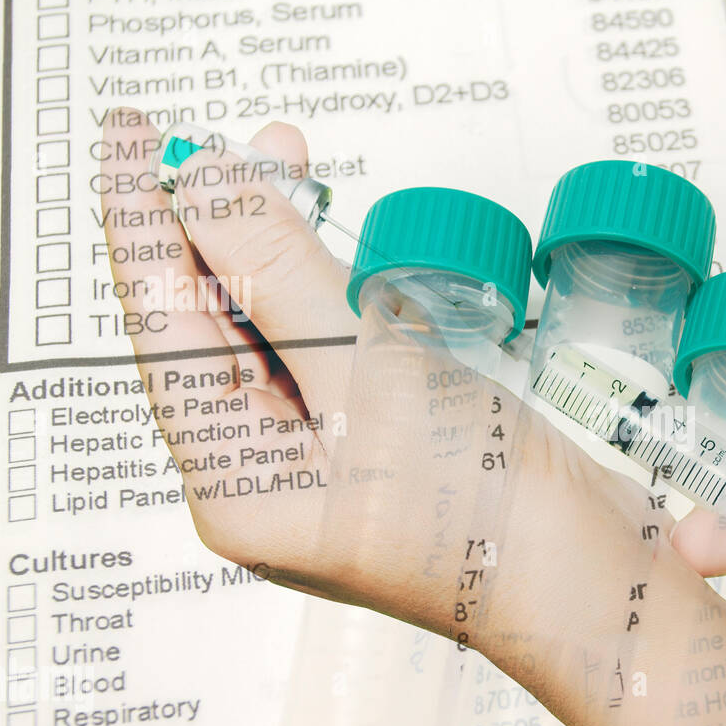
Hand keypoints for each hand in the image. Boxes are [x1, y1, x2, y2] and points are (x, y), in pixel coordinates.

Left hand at [100, 109, 647, 662]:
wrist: (599, 587)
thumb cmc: (491, 523)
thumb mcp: (370, 379)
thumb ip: (282, 277)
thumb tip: (206, 188)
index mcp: (237, 484)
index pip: (166, 329)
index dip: (143, 222)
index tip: (126, 137)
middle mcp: (269, 478)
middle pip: (220, 328)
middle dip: (231, 227)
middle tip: (253, 143)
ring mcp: (328, 464)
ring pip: (281, 334)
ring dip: (287, 249)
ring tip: (293, 166)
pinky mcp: (384, 444)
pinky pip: (335, 352)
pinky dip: (334, 290)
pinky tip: (338, 245)